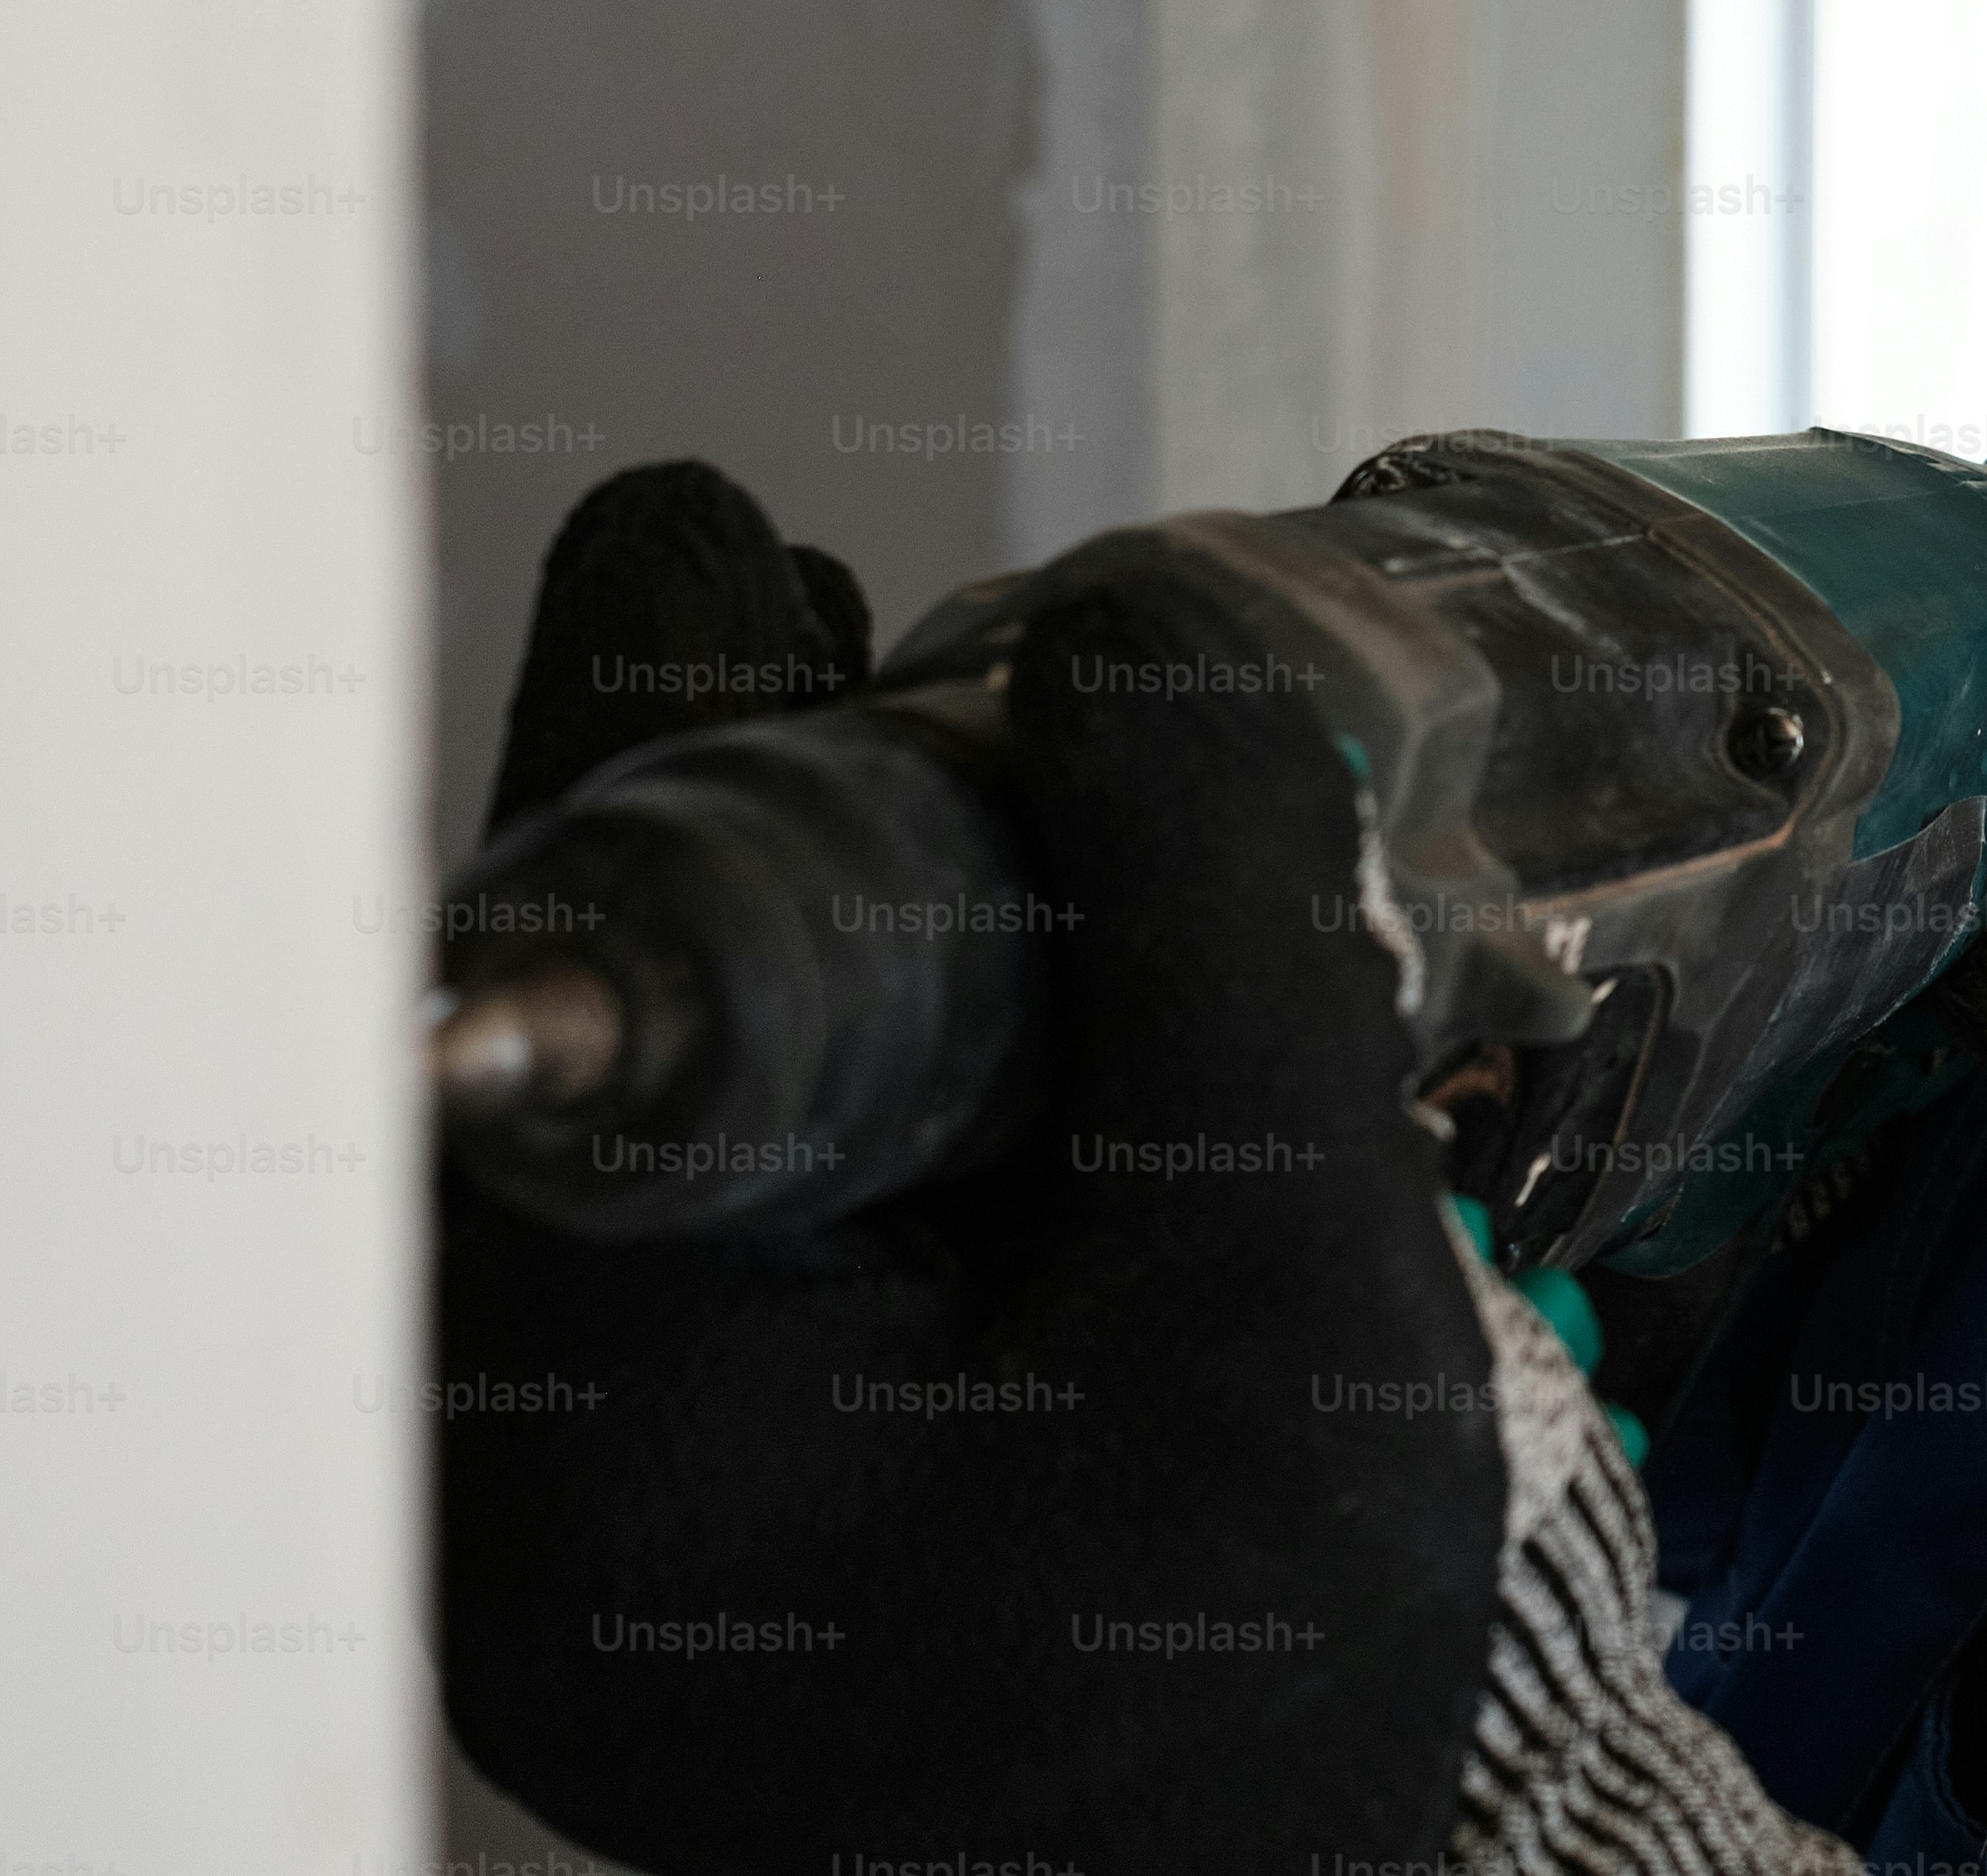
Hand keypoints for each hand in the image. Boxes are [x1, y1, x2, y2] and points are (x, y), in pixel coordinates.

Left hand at [437, 460, 1511, 1872]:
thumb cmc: (1271, 1645)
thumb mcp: (1283, 1264)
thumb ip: (1210, 933)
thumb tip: (1135, 630)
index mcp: (615, 1434)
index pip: (566, 991)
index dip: (632, 725)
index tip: (698, 525)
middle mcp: (518, 1481)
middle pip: (560, 1040)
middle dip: (685, 808)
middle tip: (792, 607)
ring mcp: (570, 1506)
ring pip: (615, 1121)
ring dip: (740, 934)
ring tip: (879, 764)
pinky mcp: (649, 1505)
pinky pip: (668, 1217)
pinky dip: (776, 1069)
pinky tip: (898, 979)